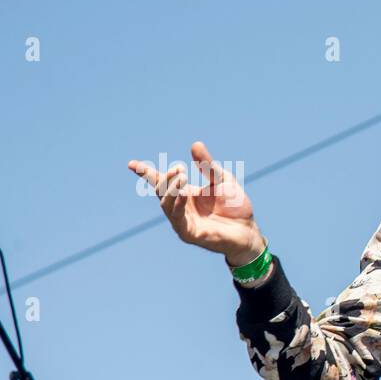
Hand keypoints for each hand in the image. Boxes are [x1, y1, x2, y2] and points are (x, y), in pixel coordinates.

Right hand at [127, 141, 263, 265]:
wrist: (248, 230)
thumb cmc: (235, 206)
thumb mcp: (223, 180)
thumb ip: (208, 166)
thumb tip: (195, 144)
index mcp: (185, 194)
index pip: (161, 182)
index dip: (146, 173)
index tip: (132, 164)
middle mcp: (180, 207)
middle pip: (161, 191)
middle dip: (166, 178)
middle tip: (179, 169)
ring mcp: (183, 221)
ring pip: (166, 205)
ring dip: (171, 189)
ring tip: (181, 177)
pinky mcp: (189, 234)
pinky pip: (177, 219)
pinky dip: (177, 205)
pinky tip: (182, 195)